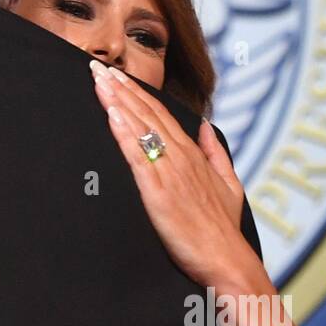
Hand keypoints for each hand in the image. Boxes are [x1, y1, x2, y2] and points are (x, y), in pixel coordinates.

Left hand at [90, 59, 263, 294]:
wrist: (227, 261)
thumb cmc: (223, 229)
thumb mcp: (229, 185)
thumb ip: (216, 153)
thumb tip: (207, 127)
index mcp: (193, 154)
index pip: (160, 115)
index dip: (137, 92)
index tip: (117, 74)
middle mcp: (180, 157)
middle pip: (146, 113)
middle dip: (120, 88)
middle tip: (97, 65)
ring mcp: (169, 172)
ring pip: (140, 128)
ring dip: (117, 101)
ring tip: (98, 79)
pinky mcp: (158, 192)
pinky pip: (137, 156)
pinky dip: (124, 132)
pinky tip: (111, 114)